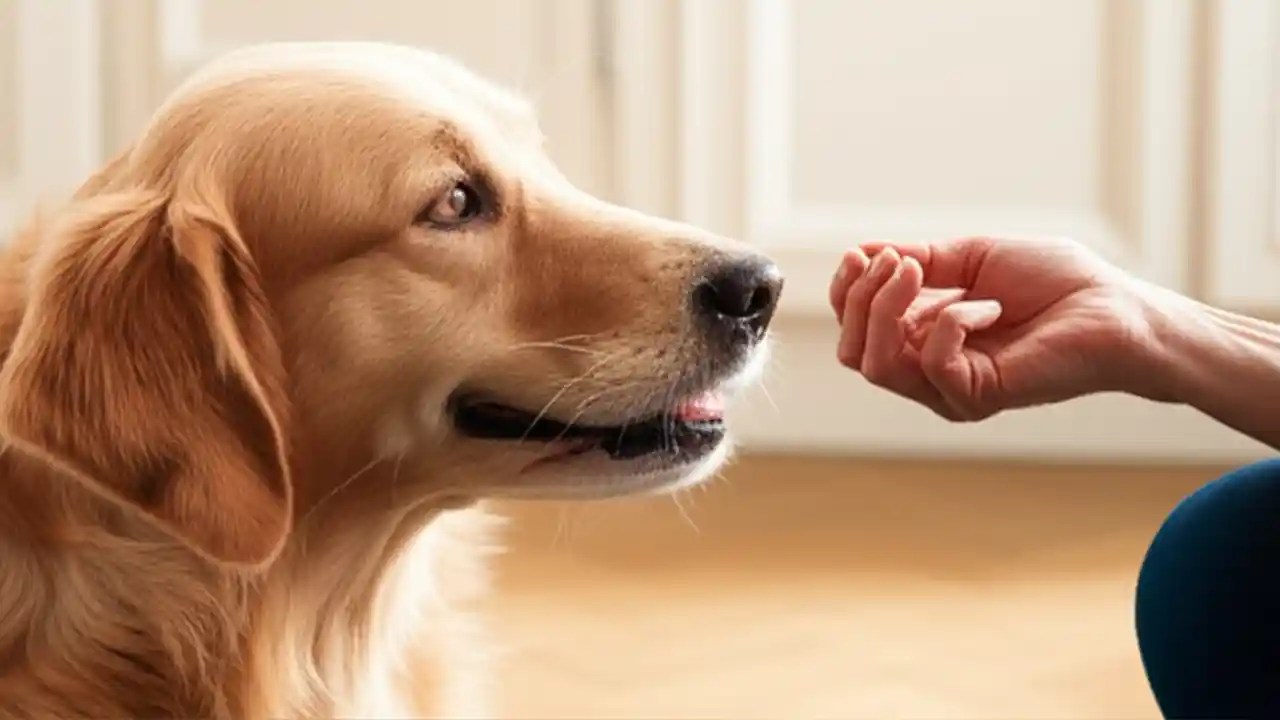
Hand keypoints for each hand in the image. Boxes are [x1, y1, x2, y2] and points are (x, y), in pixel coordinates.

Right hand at [829, 237, 1166, 420]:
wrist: (1116, 309)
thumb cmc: (1057, 282)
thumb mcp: (973, 255)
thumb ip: (919, 260)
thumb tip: (862, 252)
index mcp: (924, 335)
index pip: (855, 328)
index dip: (846, 291)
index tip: (860, 253)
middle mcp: (929, 368)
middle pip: (853, 350)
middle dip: (861, 299)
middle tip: (896, 262)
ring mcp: (949, 387)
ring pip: (877, 363)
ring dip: (890, 306)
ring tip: (924, 272)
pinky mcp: (975, 397)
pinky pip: (931, 362)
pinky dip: (952, 320)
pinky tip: (990, 306)